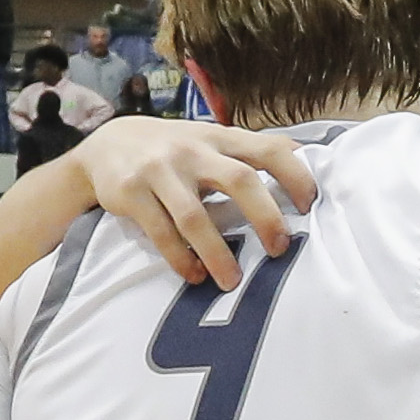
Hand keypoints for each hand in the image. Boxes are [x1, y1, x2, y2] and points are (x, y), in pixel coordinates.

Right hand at [72, 118, 318, 289]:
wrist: (109, 143)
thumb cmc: (176, 150)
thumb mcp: (210, 140)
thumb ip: (248, 153)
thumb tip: (304, 163)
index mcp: (221, 138)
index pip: (269, 149)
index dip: (295, 176)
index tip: (310, 206)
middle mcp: (194, 150)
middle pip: (240, 180)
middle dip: (264, 217)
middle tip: (279, 249)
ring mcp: (161, 170)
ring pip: (195, 216)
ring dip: (217, 253)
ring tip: (232, 281)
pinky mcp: (131, 192)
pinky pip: (161, 232)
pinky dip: (180, 259)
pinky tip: (194, 275)